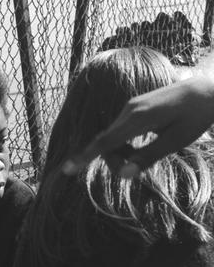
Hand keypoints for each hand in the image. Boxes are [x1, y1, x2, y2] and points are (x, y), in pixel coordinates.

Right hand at [63, 69, 213, 177]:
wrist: (206, 90)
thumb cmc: (195, 117)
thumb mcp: (175, 141)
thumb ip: (147, 157)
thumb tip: (123, 175)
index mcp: (137, 119)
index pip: (104, 141)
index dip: (84, 156)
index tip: (66, 169)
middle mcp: (128, 111)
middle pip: (107, 141)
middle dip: (114, 160)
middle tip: (134, 172)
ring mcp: (131, 107)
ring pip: (113, 136)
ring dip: (121, 152)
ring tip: (143, 157)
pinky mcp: (135, 107)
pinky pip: (120, 129)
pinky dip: (125, 142)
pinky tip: (142, 145)